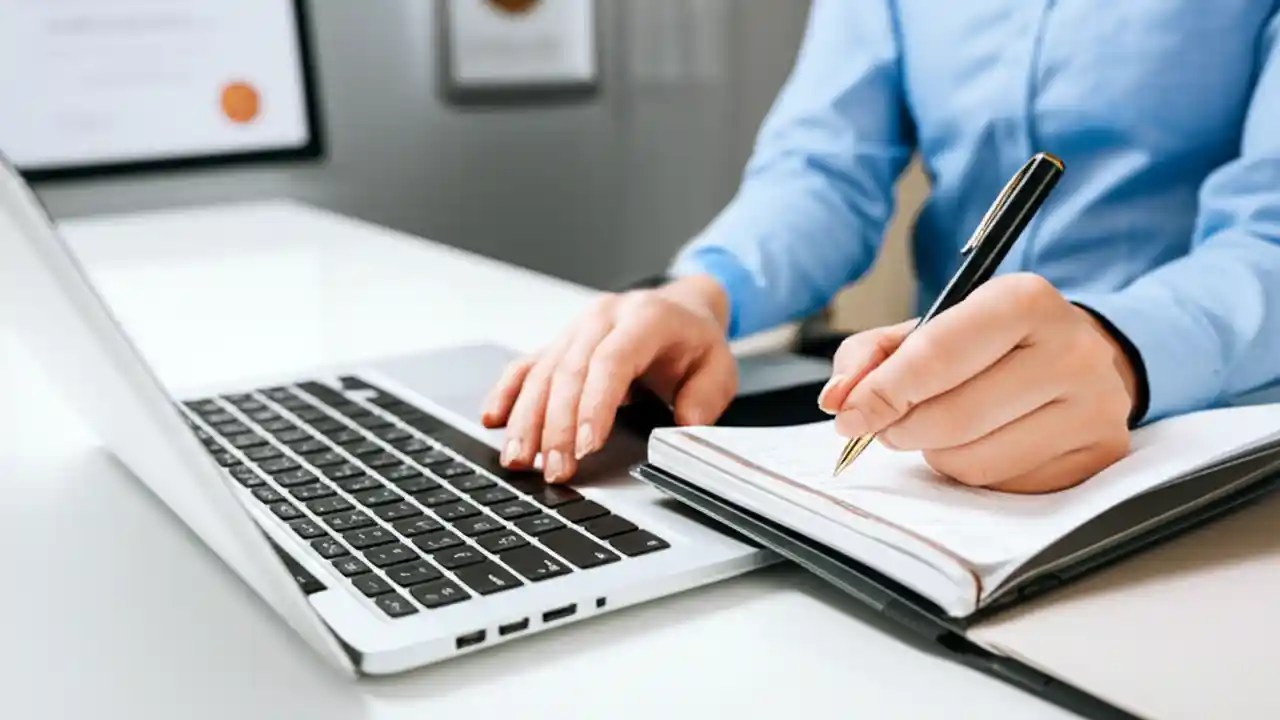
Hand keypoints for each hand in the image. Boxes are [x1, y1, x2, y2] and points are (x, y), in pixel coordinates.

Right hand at [481, 275, 736, 483]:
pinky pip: (525, 367)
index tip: (587, 446)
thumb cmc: (695, 343)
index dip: (595, 404)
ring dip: (527, 420)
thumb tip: (680, 430)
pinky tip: (493, 420)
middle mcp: (602, 318)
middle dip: (558, 426)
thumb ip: (704, 400)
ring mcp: (575, 329)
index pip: (612, 361)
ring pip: (542, 372)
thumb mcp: (719, 368)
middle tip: (555, 470)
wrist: (679, 309)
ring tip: (520, 460)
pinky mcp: (558, 344)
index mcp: (644, 318)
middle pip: (569, 371)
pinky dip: (507, 394)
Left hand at [817, 273, 1137, 493]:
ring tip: (947, 426)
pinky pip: (1002, 487)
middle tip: (890, 424)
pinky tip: (985, 443)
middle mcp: (1070, 351)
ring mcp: (1092, 408)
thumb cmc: (991, 343)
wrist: (1076, 356)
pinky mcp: (1097, 456)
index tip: (850, 414)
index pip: (937, 356)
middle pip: (952, 417)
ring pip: (973, 461)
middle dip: (902, 428)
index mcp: (1024, 301)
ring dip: (937, 453)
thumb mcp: (928, 329)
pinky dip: (973, 471)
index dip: (882, 392)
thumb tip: (838, 398)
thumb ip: (871, 355)